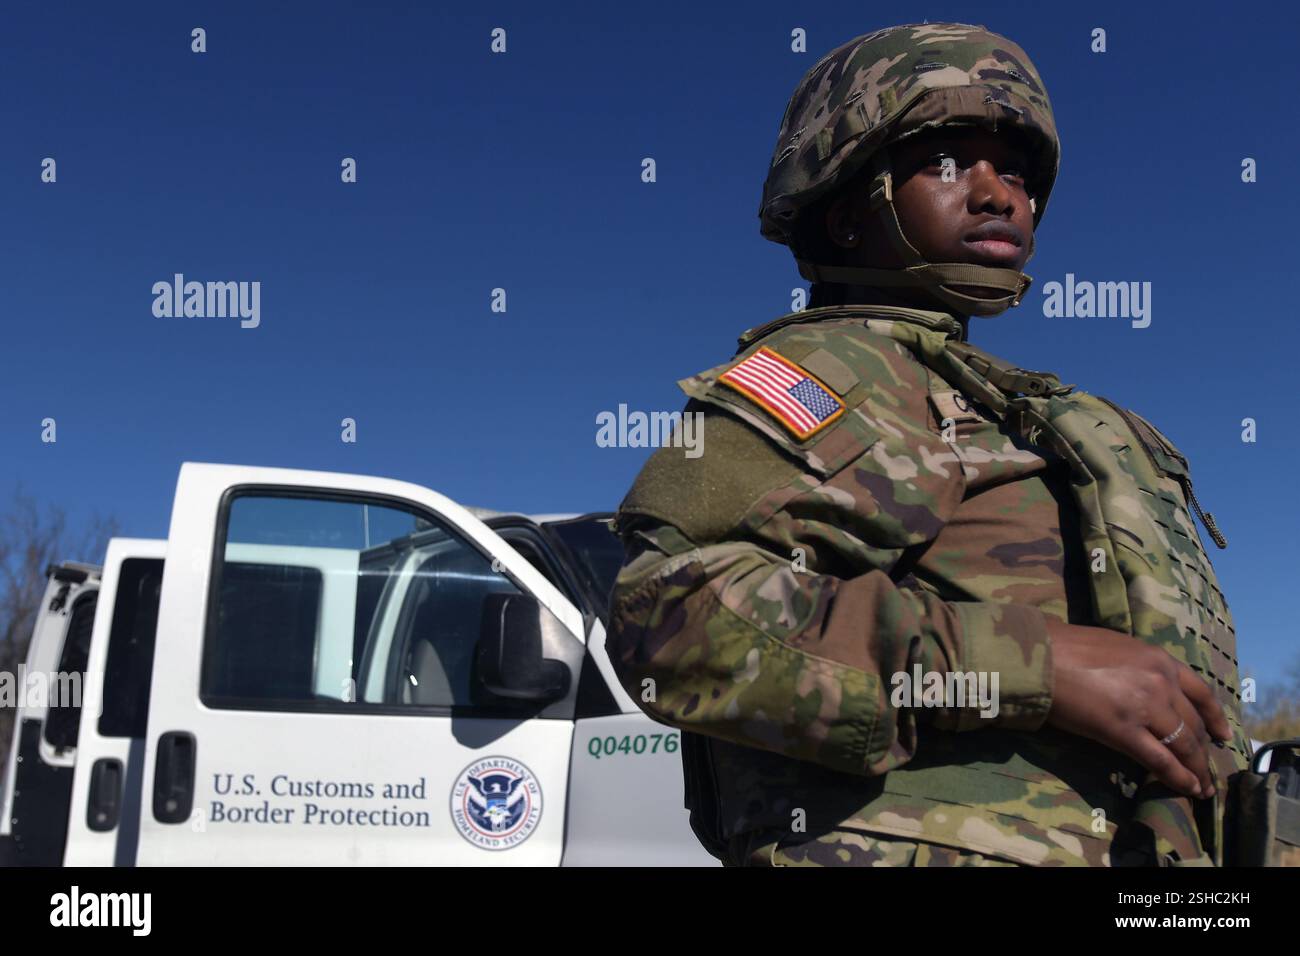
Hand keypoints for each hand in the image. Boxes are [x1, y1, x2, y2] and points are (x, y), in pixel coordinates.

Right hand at [1043, 618, 1231, 798]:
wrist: (1037, 655)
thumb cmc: (1065, 647)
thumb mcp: (1115, 647)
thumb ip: (1137, 666)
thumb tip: (1140, 685)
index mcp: (1158, 659)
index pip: (1200, 692)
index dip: (1215, 718)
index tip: (1224, 736)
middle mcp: (1160, 682)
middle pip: (1194, 723)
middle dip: (1205, 750)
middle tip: (1209, 770)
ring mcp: (1145, 707)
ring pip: (1184, 744)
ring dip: (1196, 768)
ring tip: (1201, 786)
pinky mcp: (1124, 732)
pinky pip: (1160, 760)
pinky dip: (1178, 777)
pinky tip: (1187, 788)